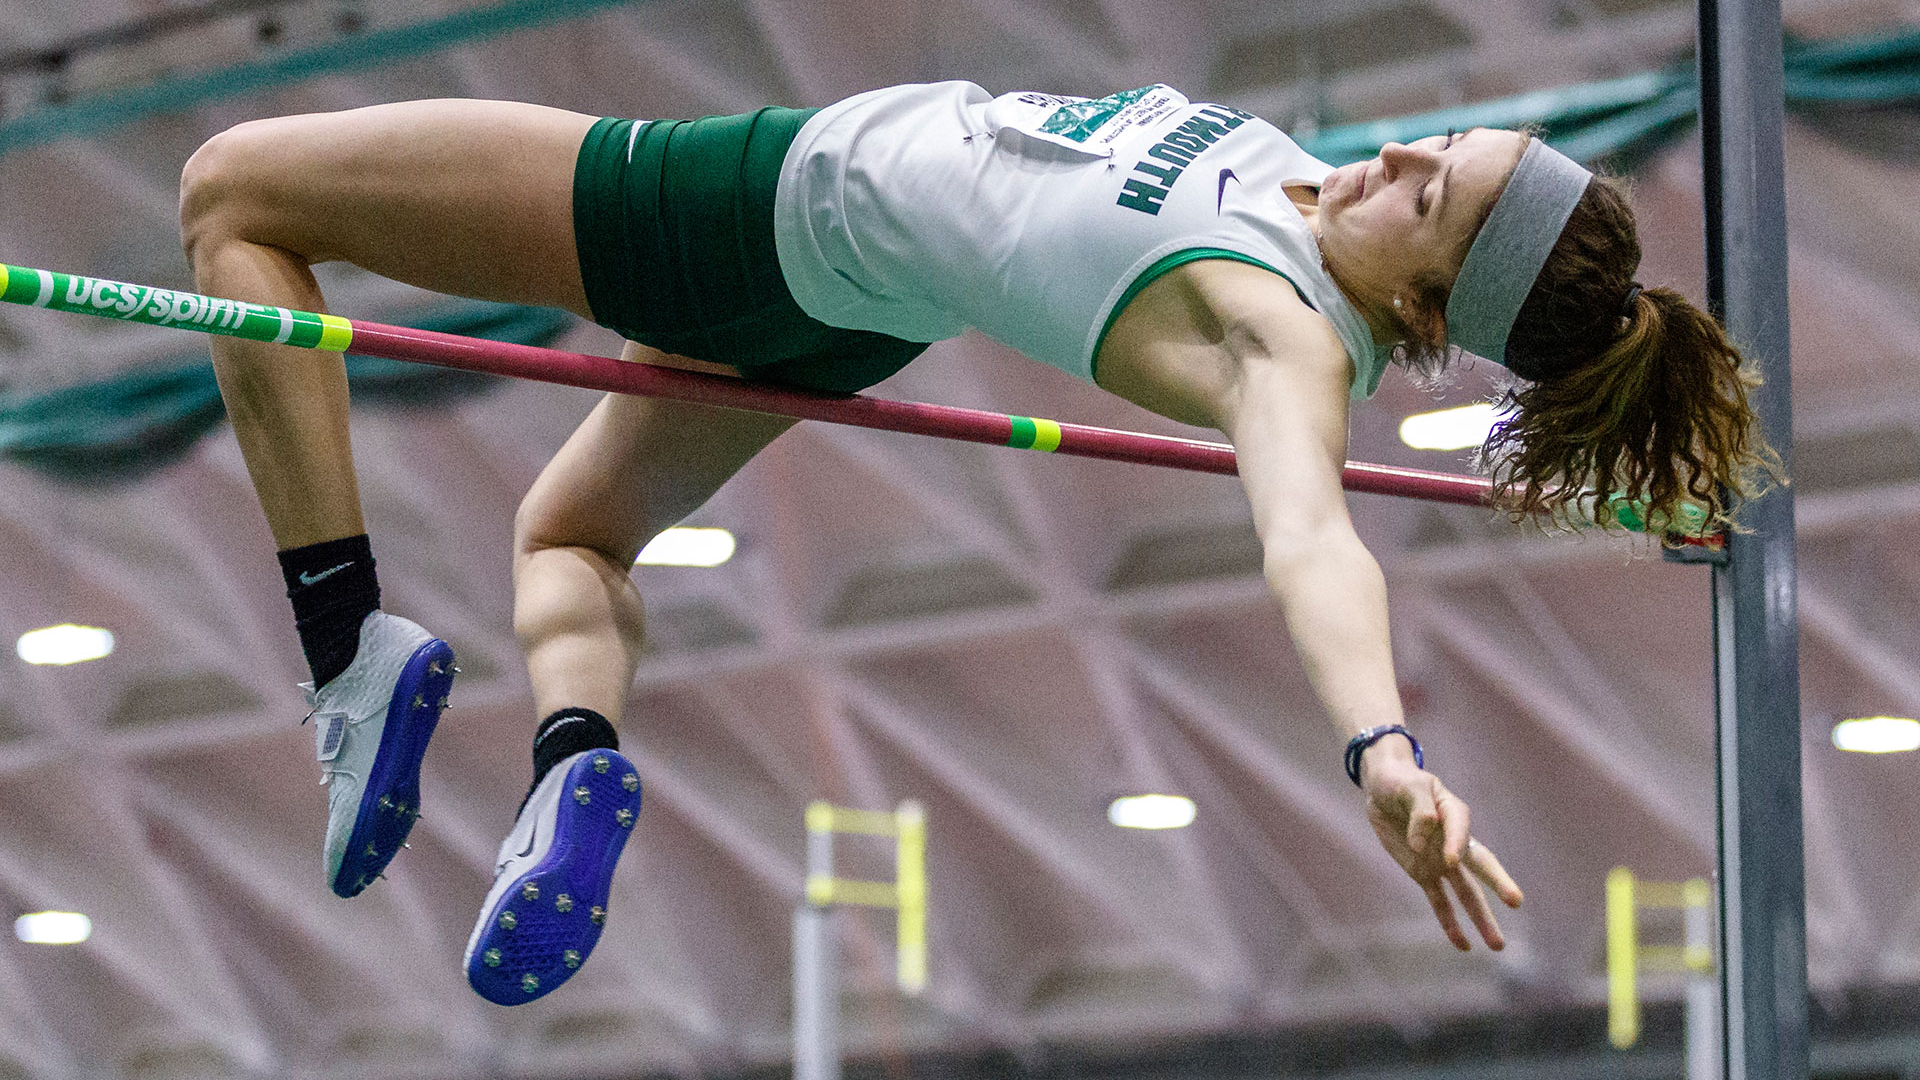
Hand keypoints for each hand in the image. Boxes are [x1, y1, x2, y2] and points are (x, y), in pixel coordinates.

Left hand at [1361, 753, 1523, 950]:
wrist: (1383, 790)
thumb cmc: (1400, 783)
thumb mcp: (1407, 787)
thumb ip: (1418, 811)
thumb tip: (1422, 843)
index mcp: (1455, 814)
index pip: (1462, 833)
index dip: (1457, 846)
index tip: (1450, 859)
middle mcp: (1455, 842)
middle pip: (1481, 865)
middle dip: (1497, 883)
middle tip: (1516, 901)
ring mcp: (1442, 861)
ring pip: (1467, 893)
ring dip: (1481, 918)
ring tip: (1498, 945)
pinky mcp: (1425, 875)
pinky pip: (1440, 902)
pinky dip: (1450, 924)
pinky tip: (1463, 946)